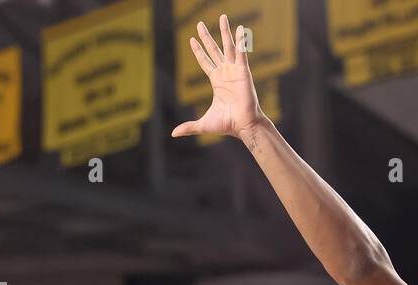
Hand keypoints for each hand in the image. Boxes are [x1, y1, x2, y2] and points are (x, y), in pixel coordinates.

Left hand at [171, 15, 262, 139]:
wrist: (244, 126)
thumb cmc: (228, 125)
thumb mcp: (204, 124)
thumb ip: (189, 126)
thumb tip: (174, 134)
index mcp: (216, 81)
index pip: (205, 62)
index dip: (198, 51)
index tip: (192, 40)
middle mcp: (225, 73)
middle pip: (214, 50)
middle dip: (207, 37)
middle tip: (199, 23)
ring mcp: (234, 71)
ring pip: (228, 47)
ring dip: (225, 32)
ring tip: (223, 17)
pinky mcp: (243, 71)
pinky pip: (242, 53)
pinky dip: (241, 41)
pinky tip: (240, 28)